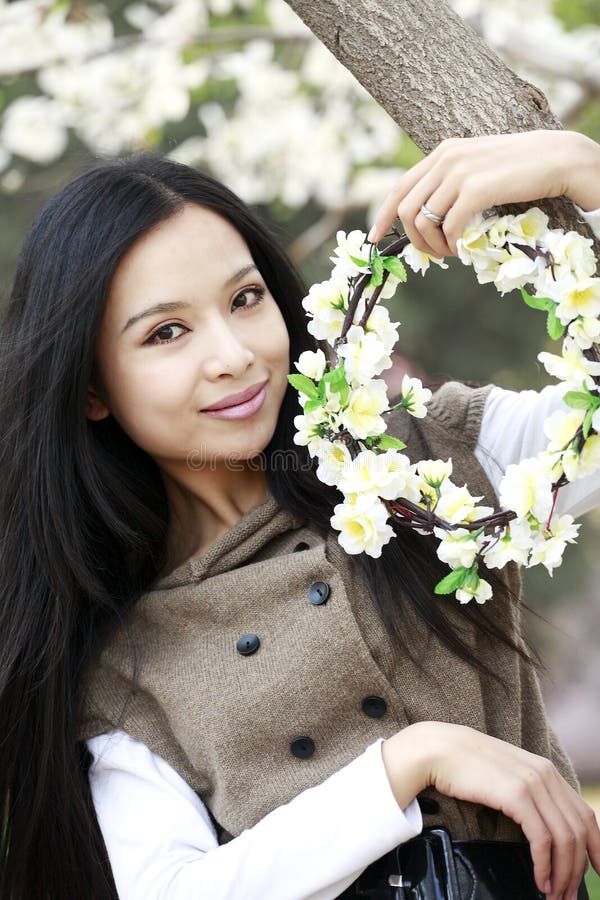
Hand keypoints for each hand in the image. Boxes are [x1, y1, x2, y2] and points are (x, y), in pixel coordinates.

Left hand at [367, 129, 599, 256]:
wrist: (557, 158)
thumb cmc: (520, 170)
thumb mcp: (478, 169)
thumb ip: (452, 184)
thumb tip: (430, 217)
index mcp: (443, 153)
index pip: (399, 187)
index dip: (382, 216)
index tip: (374, 239)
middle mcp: (446, 158)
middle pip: (406, 209)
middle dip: (414, 240)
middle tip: (434, 255)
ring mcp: (460, 171)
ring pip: (425, 221)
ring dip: (434, 246)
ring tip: (451, 253)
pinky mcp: (477, 188)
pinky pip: (450, 226)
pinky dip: (452, 245)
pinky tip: (462, 252)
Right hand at [381, 721, 599, 899]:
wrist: (439, 749)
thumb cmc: (468, 767)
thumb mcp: (508, 777)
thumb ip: (530, 794)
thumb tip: (545, 829)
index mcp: (547, 771)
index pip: (586, 814)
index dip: (597, 847)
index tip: (599, 872)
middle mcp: (546, 775)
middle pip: (580, 831)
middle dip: (578, 869)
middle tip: (568, 895)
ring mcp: (532, 782)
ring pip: (565, 839)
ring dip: (563, 874)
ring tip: (553, 894)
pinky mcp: (516, 794)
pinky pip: (542, 839)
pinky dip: (545, 865)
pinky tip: (540, 880)